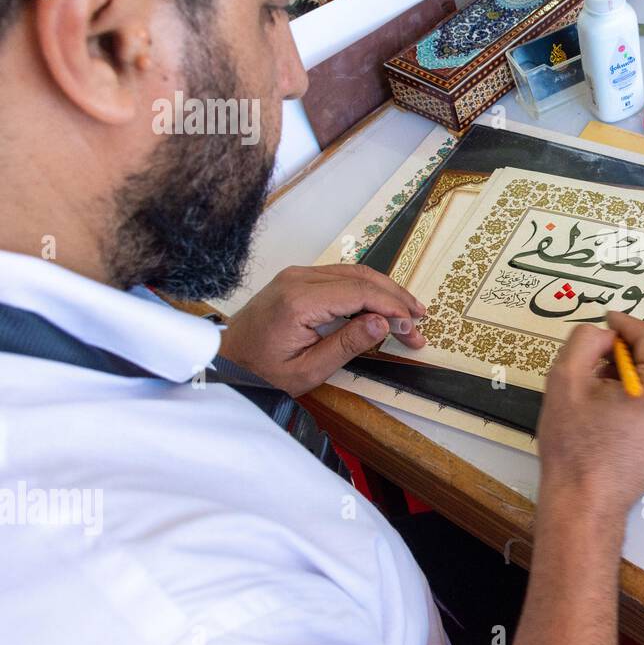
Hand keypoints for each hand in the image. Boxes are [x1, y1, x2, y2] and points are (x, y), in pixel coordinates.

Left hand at [220, 264, 425, 395]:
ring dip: (384, 291)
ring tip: (408, 312)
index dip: (392, 308)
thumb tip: (382, 324)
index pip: (360, 293)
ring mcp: (296, 275)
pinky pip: (340, 276)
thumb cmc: (259, 372)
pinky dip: (365, 289)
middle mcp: (298, 278)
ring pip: (353, 272)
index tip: (413, 328)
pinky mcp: (296, 279)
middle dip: (395, 298)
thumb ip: (346, 345)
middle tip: (420, 320)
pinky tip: (380, 305)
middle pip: (361, 277)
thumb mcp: (306, 371)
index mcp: (299, 300)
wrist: (222, 362)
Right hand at [535, 312, 643, 520]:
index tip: (608, 319)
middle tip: (603, 348)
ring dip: (642, 365)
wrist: (585, 502)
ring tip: (606, 375)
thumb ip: (586, 341)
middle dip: (635, 344)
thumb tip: (607, 335)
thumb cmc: (575, 449)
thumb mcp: (566, 380)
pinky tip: (618, 395)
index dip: (628, 324)